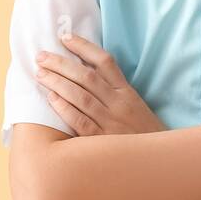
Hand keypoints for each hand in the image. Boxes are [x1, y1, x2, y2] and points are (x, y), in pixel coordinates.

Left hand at [35, 33, 166, 135]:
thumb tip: (85, 74)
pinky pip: (81, 121)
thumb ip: (114, 92)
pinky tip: (51, 98)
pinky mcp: (104, 141)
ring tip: (40, 73)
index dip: (84, 47)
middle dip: (62, 63)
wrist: (160, 161)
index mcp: (126, 92)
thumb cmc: (143, 134)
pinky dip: (65, 109)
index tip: (65, 38)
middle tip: (41, 56)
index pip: (104, 61)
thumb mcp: (134, 107)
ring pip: (81, 96)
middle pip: (87, 76)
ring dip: (58, 82)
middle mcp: (118, 103)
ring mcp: (111, 122)